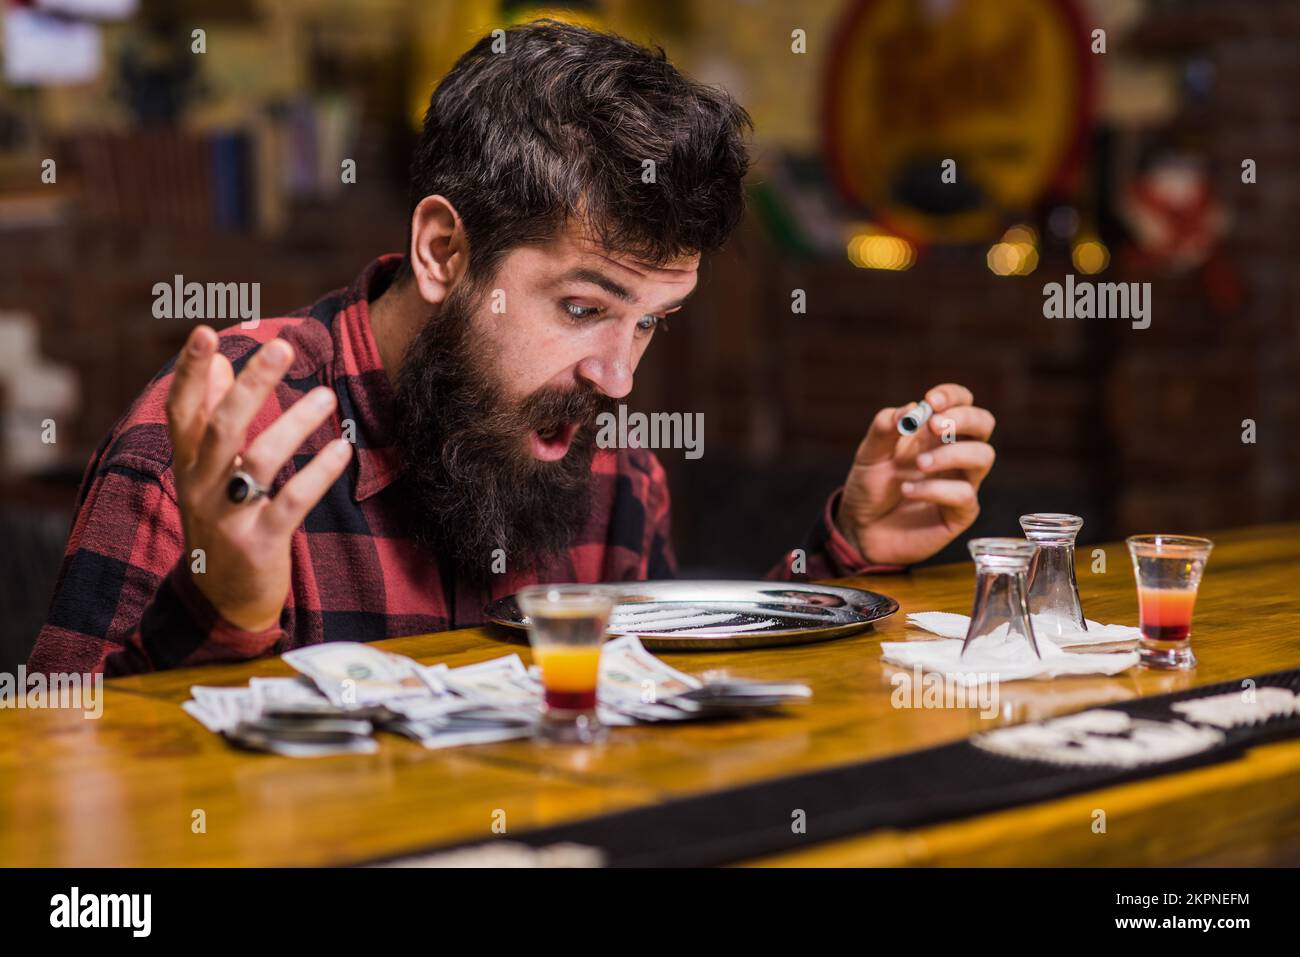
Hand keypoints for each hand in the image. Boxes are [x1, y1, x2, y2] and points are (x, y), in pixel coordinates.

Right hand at [166, 326, 351, 631]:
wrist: (221, 599)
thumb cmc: (221, 520)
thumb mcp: (208, 472)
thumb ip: (212, 418)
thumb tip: (224, 364)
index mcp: (187, 462)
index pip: (182, 408)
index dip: (191, 371)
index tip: (205, 332)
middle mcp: (201, 485)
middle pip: (221, 426)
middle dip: (251, 385)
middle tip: (282, 348)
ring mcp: (228, 516)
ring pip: (257, 460)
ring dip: (294, 424)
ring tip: (326, 396)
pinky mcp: (259, 542)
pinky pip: (290, 502)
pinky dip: (317, 475)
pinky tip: (342, 449)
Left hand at [834, 383, 995, 565]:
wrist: (860, 528)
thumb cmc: (870, 487)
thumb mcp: (869, 453)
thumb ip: (885, 428)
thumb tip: (912, 408)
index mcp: (934, 432)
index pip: (961, 402)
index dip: (953, 396)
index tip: (931, 401)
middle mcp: (954, 453)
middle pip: (983, 423)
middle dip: (964, 418)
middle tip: (934, 426)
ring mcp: (961, 482)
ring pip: (983, 456)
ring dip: (951, 453)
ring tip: (919, 464)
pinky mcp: (960, 512)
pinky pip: (963, 494)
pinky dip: (935, 488)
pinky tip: (907, 490)